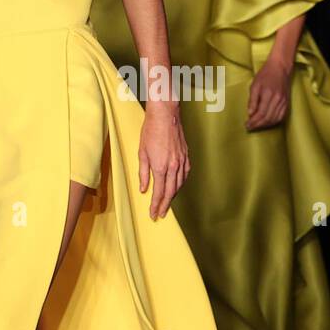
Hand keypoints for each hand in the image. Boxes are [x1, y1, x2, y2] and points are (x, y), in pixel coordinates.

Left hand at [139, 100, 189, 218]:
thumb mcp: (142, 153)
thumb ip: (143, 173)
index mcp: (161, 167)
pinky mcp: (186, 156)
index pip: (159, 192)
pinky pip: (185, 175)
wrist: (165, 115)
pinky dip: (180, 184)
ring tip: (167, 204)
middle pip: (170, 192)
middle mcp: (173, 167)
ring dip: (173, 196)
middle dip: (165, 205)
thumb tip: (143, 189)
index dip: (156, 205)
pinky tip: (177, 187)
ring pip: (179, 185)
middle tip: (161, 214)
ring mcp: (182, 161)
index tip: (153, 214)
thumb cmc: (151, 131)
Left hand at [246, 57, 289, 129]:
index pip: (261, 113)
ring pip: (275, 119)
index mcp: (268, 94)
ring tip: (257, 126)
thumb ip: (252, 100)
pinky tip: (267, 123)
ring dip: (265, 125)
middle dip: (258, 125)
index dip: (253, 121)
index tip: (247, 124)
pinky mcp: (287, 102)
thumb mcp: (254, 85)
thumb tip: (250, 114)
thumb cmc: (265, 74)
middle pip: (268, 118)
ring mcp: (284, 102)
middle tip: (250, 127)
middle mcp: (278, 100)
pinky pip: (281, 116)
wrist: (280, 67)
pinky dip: (273, 122)